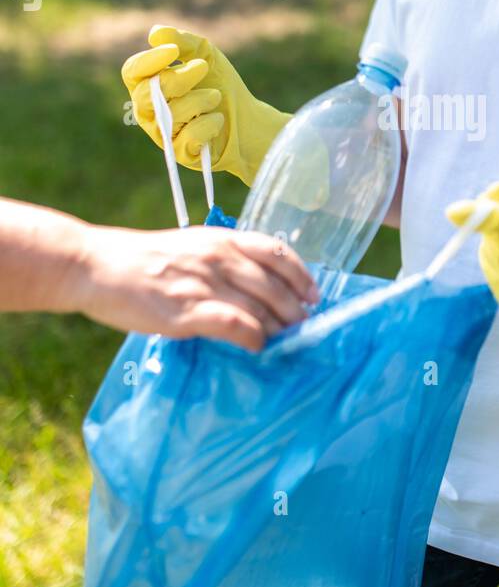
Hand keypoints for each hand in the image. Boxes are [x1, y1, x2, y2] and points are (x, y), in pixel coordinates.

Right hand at [73, 223, 320, 351]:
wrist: (98, 266)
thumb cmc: (143, 260)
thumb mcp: (191, 246)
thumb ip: (224, 261)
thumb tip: (256, 286)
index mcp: (222, 239)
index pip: (278, 252)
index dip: (302, 276)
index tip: (314, 295)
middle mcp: (220, 257)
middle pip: (276, 286)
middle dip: (295, 310)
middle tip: (303, 328)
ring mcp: (205, 283)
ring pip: (261, 308)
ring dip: (278, 329)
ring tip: (284, 342)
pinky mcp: (188, 310)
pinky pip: (236, 326)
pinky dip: (254, 338)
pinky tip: (256, 347)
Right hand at [121, 24, 289, 186]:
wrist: (248, 118)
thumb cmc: (220, 84)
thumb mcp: (205, 55)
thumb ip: (183, 42)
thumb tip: (155, 33)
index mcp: (148, 84)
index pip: (132, 72)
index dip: (149, 61)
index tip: (173, 51)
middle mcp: (148, 111)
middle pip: (147, 94)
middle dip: (178, 79)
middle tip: (203, 67)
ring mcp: (163, 134)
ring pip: (170, 115)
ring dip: (200, 100)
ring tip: (216, 96)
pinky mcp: (181, 154)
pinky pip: (188, 137)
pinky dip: (208, 123)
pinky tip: (218, 120)